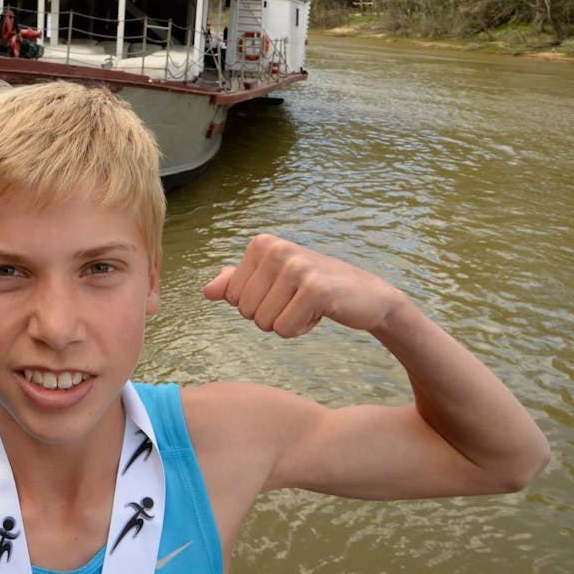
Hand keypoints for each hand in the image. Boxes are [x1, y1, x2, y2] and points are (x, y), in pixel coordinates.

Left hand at [203, 235, 404, 337]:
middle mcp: (276, 249)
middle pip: (245, 311)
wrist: (367, 295)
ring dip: (287, 322)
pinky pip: (284, 329)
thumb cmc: (313, 288)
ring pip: (264, 322)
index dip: (257, 304)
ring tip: (308, 305)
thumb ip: (237, 282)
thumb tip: (206, 291)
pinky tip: (319, 311)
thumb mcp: (272, 281)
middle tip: (297, 300)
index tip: (283, 291)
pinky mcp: (315, 288)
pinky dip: (301, 329)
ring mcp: (296, 266)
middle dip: (271, 315)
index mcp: (261, 244)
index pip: (232, 296)